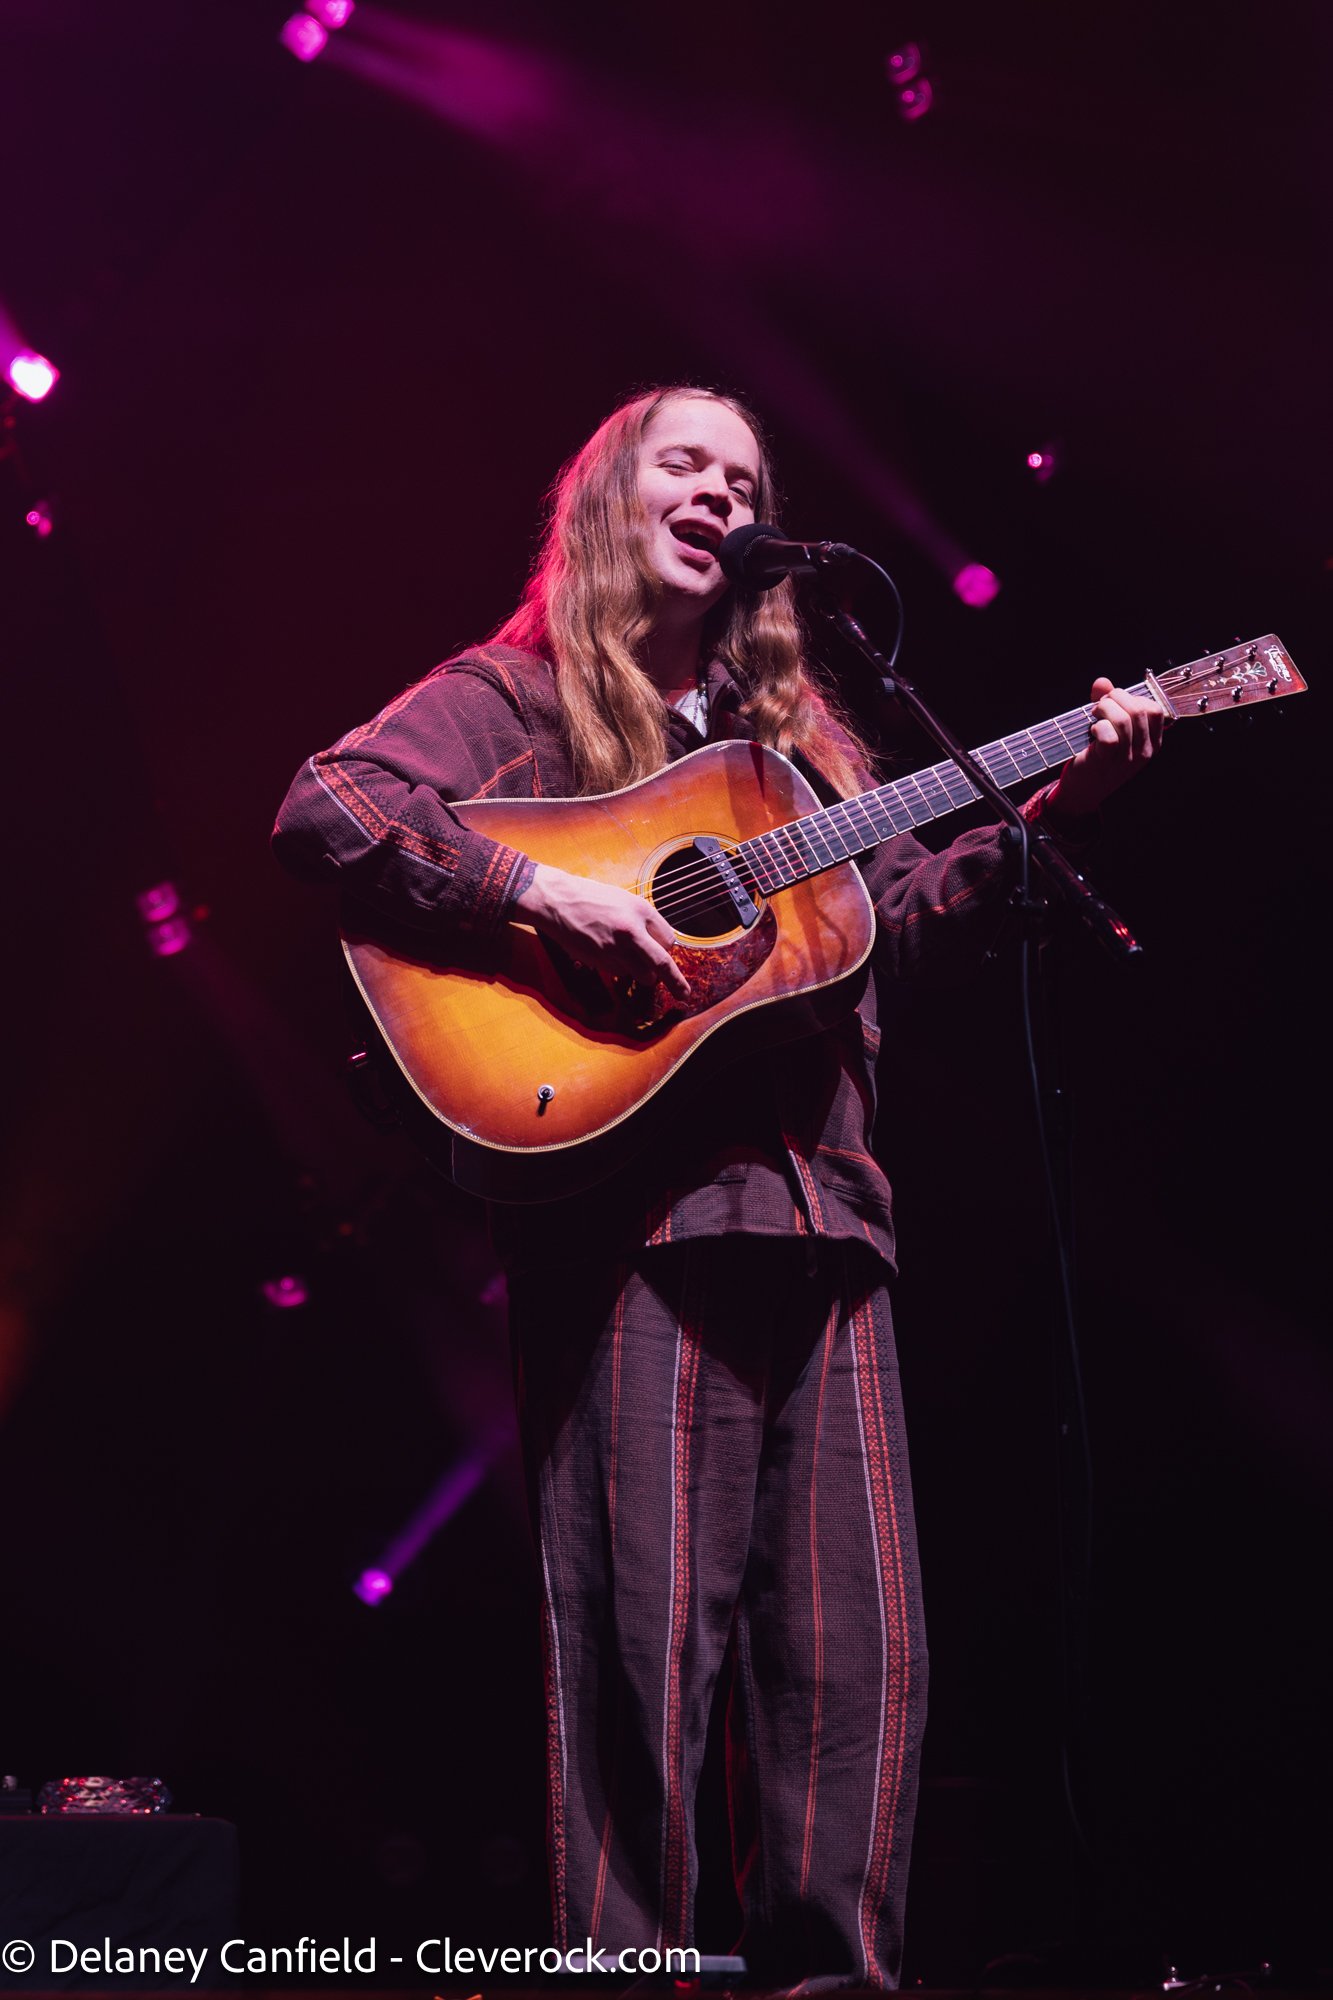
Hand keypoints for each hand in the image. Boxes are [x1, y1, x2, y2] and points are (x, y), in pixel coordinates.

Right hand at [512, 863, 691, 1001]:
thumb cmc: (591, 898)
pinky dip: (621, 969)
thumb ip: (644, 921)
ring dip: (644, 974)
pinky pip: (620, 973)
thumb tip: (661, 944)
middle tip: (683, 994)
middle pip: (662, 965)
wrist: (557, 902)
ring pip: (642, 975)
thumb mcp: (624, 900)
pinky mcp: (600, 961)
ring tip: (631, 960)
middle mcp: (631, 930)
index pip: (669, 940)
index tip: (671, 958)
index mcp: (641, 910)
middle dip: (675, 982)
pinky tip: (608, 953)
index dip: (668, 949)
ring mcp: (614, 948)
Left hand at [1045, 677, 1167, 820]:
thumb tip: (1102, 682)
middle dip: (1116, 698)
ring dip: (1104, 709)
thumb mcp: (1111, 728)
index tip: (1115, 702)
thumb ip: (1109, 702)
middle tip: (1100, 705)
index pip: (1155, 709)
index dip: (1133, 698)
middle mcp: (1145, 751)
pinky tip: (1092, 731)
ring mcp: (1128, 758)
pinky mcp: (1109, 761)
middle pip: (1139, 709)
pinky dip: (1098, 726)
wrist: (1084, 790)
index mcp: (1152, 742)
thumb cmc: (1099, 756)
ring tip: (1094, 715)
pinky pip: (1109, 735)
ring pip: (1124, 719)